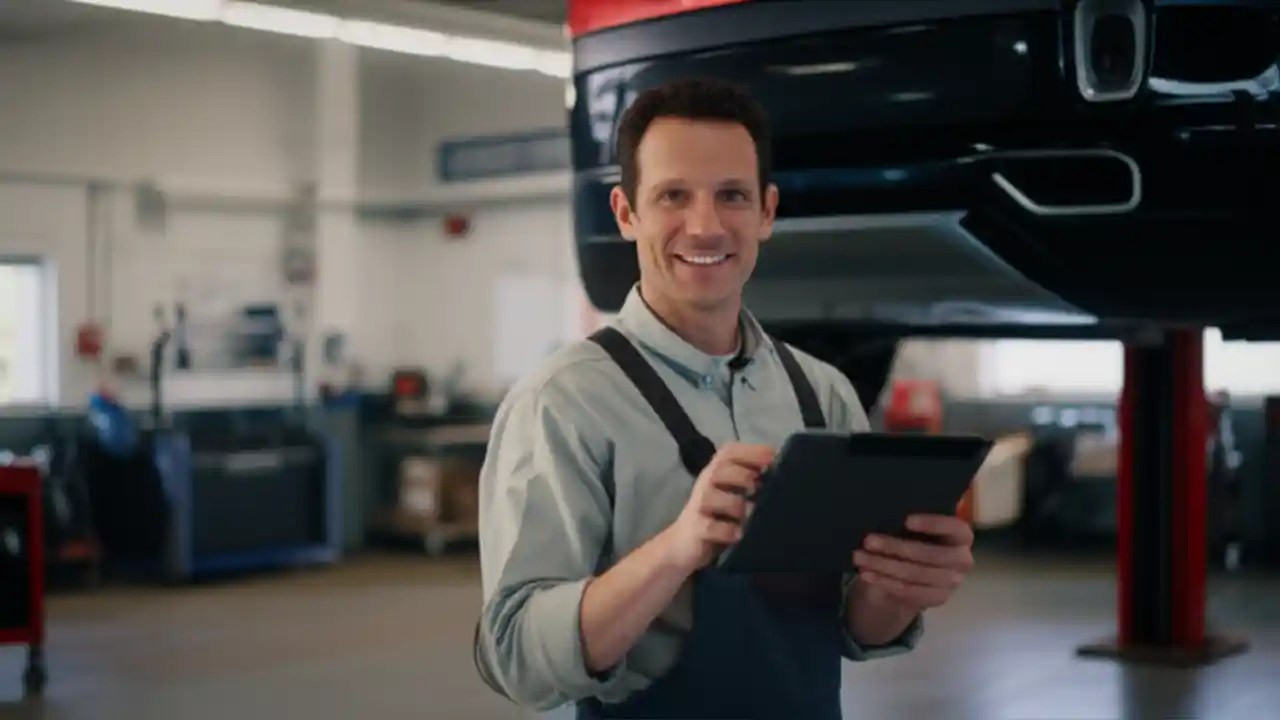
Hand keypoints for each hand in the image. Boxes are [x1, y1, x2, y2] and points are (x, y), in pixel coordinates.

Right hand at [660, 443, 774, 573]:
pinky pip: (710, 526)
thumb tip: (782, 474)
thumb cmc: (716, 517)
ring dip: (735, 504)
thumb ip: (751, 483)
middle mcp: (705, 483)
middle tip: (758, 488)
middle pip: (720, 469)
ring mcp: (698, 506)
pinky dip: (727, 530)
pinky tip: (739, 534)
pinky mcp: (695, 528)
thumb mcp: (732, 496)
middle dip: (742, 475)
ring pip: (713, 496)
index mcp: (716, 472)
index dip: (750, 451)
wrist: (682, 546)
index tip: (773, 456)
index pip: (728, 452)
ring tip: (750, 513)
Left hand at [852, 514, 973, 612]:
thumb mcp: (915, 527)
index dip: (933, 524)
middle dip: (896, 548)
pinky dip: (884, 581)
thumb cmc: (915, 537)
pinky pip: (909, 591)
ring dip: (883, 566)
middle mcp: (963, 559)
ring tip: (859, 557)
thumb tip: (886, 513)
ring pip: (915, 575)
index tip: (907, 520)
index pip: (955, 528)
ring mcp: (952, 582)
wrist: (916, 570)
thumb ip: (909, 521)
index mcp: (962, 535)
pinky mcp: (938, 598)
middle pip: (930, 555)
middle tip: (868, 541)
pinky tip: (866, 573)